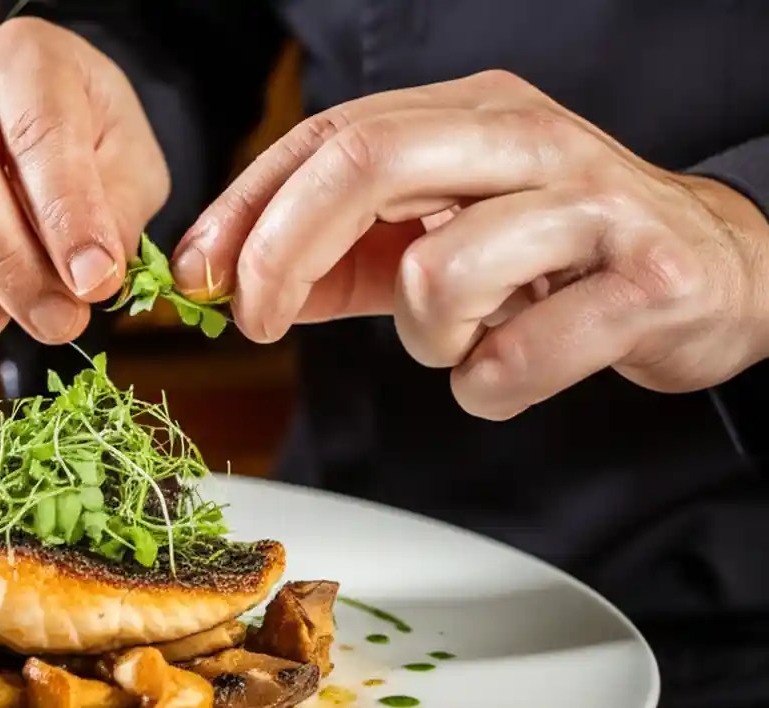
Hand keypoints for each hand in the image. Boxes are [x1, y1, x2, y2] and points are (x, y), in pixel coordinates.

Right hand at [0, 18, 167, 358]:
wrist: (48, 129)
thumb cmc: (94, 146)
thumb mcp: (133, 164)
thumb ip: (118, 211)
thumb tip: (89, 277)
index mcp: (26, 60)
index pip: (38, 133)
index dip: (65, 214)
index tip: (93, 282)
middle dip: (4, 264)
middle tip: (56, 323)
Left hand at [172, 70, 768, 419]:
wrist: (716, 270)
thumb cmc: (559, 253)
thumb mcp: (441, 231)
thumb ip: (344, 250)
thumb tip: (232, 279)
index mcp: (471, 113)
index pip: (328, 135)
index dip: (246, 206)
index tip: (197, 272)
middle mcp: (529, 139)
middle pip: (365, 161)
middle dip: (283, 251)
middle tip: (256, 320)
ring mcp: (593, 204)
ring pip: (439, 273)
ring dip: (423, 338)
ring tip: (466, 339)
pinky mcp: (645, 281)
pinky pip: (514, 358)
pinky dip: (490, 388)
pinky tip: (516, 367)